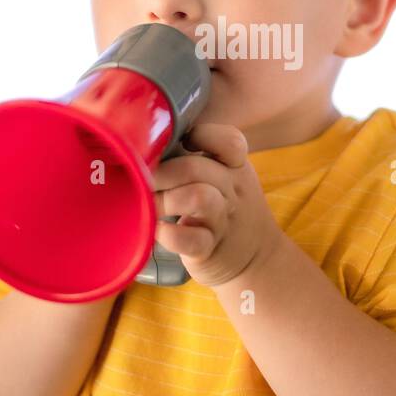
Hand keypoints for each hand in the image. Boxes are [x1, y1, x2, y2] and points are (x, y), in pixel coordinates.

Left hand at [151, 123, 281, 287]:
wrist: (256, 258)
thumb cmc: (227, 209)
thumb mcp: (226, 179)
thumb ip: (198, 158)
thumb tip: (149, 143)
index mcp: (235, 168)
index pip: (229, 141)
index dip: (199, 136)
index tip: (176, 147)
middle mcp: (231, 191)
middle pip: (195, 167)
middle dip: (159, 172)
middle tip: (139, 180)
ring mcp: (222, 221)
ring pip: (198, 198)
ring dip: (163, 200)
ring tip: (147, 205)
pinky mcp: (209, 250)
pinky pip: (191, 240)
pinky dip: (169, 235)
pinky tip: (158, 231)